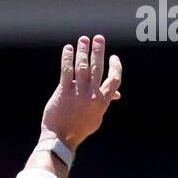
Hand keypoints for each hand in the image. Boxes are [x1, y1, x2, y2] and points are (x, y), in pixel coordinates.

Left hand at [40, 35, 121, 149]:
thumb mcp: (97, 117)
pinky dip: (67, 58)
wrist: (60, 139)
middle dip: (98, 51)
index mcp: (102, 102)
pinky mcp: (63, 92)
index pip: (114, 80)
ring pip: (82, 67)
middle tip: (98, 38)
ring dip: (83, 51)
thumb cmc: (79, 128)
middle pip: (97, 68)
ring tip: (83, 40)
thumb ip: (105, 102)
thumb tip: (117, 94)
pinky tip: (68, 49)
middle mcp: (91, 95)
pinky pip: (66, 71)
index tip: (113, 57)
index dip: (115, 67)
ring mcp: (77, 93)